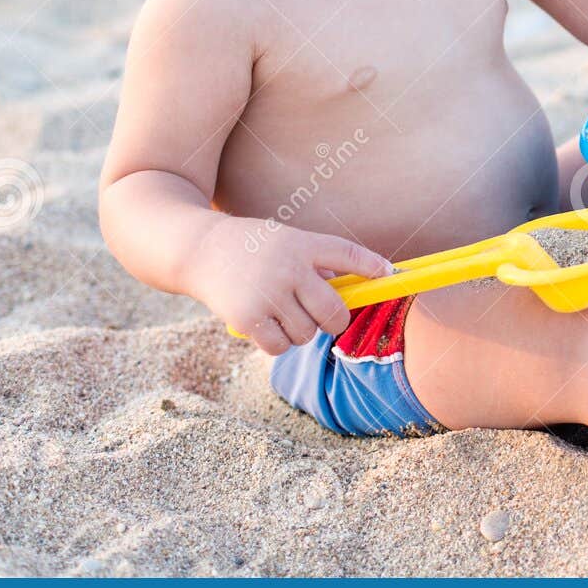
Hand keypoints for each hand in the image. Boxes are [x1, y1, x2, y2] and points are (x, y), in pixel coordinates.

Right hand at [185, 217, 391, 354]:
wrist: (198, 250)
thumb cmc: (250, 248)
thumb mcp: (286, 241)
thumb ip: (315, 263)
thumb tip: (351, 291)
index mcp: (302, 244)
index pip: (348, 254)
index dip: (372, 266)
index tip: (390, 274)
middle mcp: (289, 268)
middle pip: (334, 311)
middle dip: (336, 322)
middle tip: (328, 321)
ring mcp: (269, 293)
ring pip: (307, 333)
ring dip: (300, 331)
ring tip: (283, 315)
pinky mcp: (248, 317)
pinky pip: (280, 345)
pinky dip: (278, 343)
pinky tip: (267, 327)